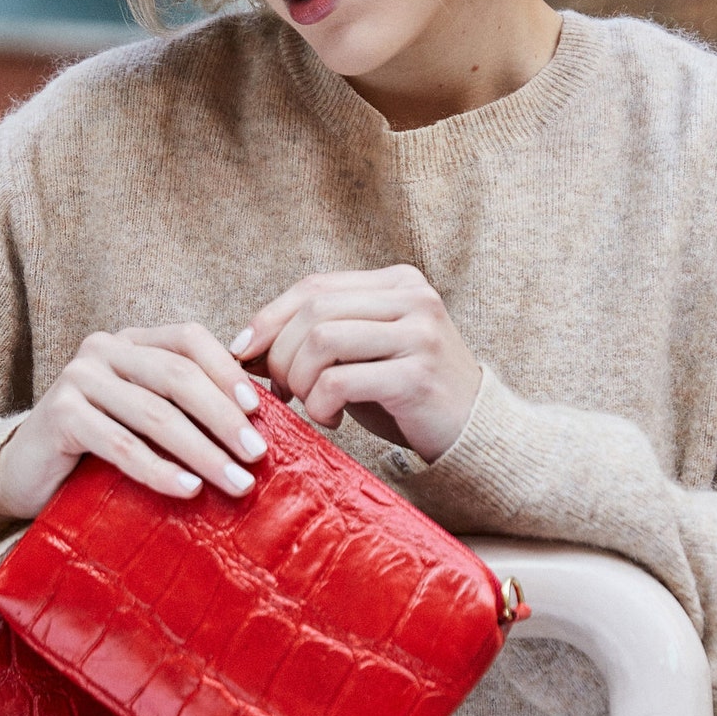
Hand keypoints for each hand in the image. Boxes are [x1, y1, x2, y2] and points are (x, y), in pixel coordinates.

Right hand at [0, 324, 266, 536]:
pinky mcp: (59, 414)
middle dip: (224, 417)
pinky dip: (158, 469)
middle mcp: (103, 349)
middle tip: (257, 455)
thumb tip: (261, 421)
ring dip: (202, 451)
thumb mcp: (146, 417)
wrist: (26, 473)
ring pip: (154, 414)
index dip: (228, 371)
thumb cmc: (97, 448)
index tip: (261, 411)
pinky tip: (188, 490)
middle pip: (178, 376)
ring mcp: (78, 378)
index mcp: (132, 341)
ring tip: (235, 482)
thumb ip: (187, 407)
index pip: (189, 339)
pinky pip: (121, 444)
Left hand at [232, 265, 480, 461]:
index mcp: (398, 282)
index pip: (314, 286)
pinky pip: (340, 381)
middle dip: (281, 354)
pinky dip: (320, 405)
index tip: (243, 352)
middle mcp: (412, 297)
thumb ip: (317, 339)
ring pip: (322, 340)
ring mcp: (419, 333)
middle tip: (282, 391)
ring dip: (300, 380)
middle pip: (313, 309)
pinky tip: (331, 421)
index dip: (269, 317)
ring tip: (310, 405)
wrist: (473, 433)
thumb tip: (245, 346)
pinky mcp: (417, 374)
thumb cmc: (407, 395)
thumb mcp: (363, 355)